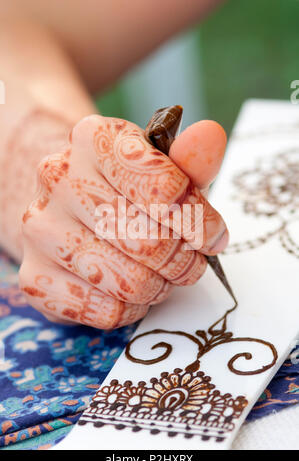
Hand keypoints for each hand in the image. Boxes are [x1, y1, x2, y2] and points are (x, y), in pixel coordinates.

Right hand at [19, 115, 227, 328]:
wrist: (68, 208)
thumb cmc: (124, 191)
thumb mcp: (162, 171)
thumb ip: (191, 160)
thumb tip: (210, 135)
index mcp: (93, 140)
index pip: (164, 190)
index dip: (200, 221)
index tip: (212, 235)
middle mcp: (58, 178)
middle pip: (149, 242)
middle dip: (184, 261)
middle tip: (191, 261)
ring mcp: (41, 229)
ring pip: (129, 282)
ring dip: (160, 287)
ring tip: (163, 275)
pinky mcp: (35, 275)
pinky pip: (105, 311)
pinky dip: (131, 309)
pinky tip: (130, 291)